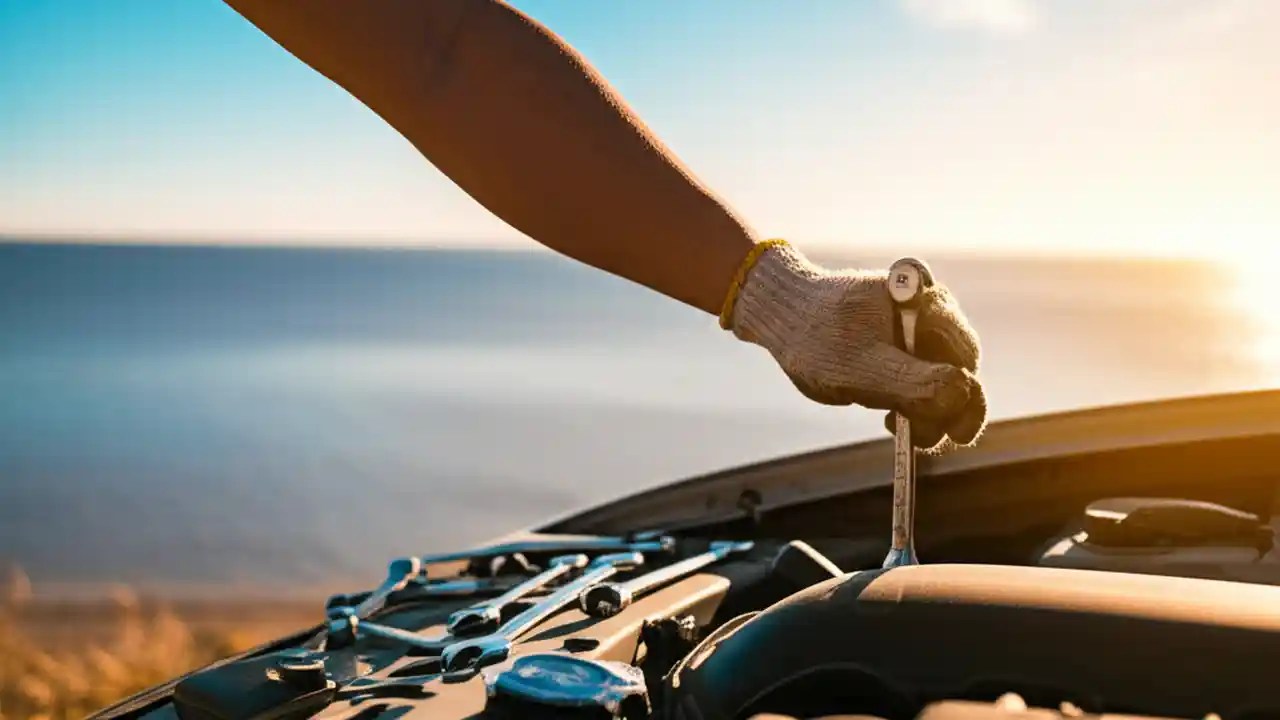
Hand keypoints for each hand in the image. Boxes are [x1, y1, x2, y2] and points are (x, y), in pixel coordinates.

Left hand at [725, 243, 985, 449]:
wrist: (780, 314)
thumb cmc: (816, 338)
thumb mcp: (862, 368)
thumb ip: (914, 383)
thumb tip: (964, 394)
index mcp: (926, 301)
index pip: (966, 357)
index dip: (968, 399)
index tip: (958, 434)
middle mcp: (929, 306)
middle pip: (957, 367)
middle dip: (942, 407)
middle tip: (918, 438)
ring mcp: (916, 321)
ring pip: (938, 374)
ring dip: (923, 406)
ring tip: (888, 421)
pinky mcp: (900, 337)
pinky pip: (918, 372)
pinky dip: (908, 396)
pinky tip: (886, 411)